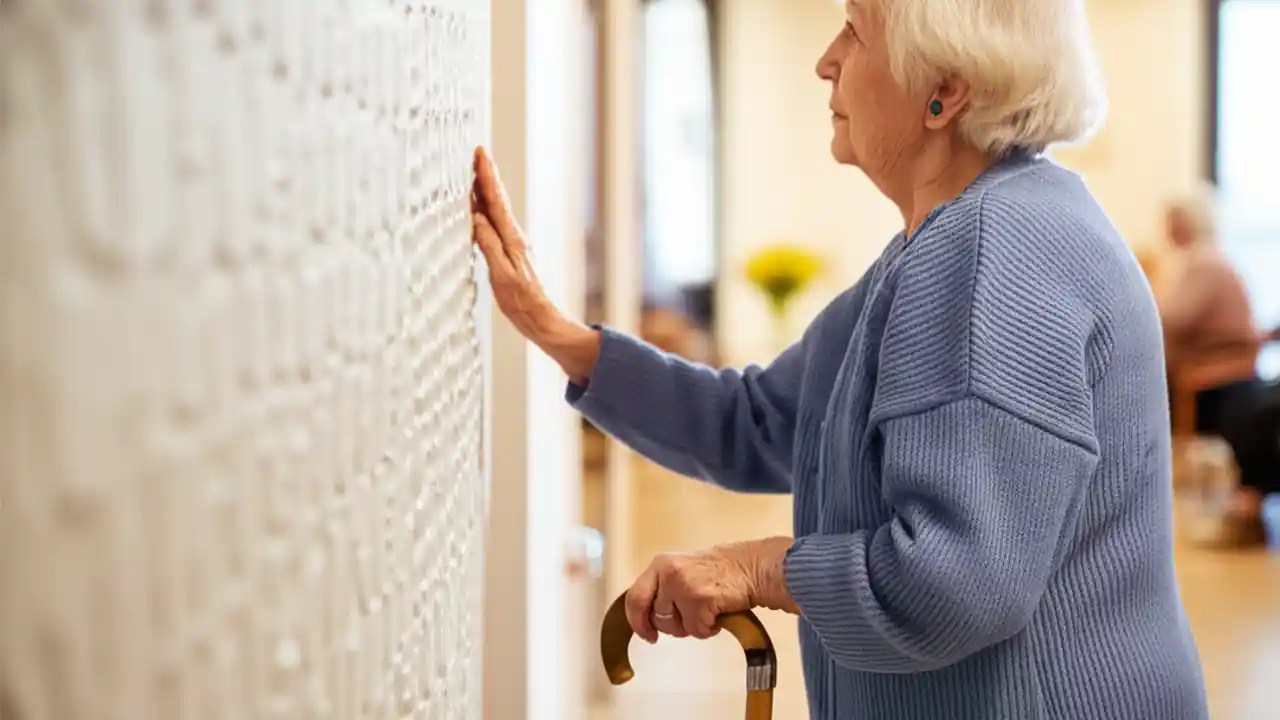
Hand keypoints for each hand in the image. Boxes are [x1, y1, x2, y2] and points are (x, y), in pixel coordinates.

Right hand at [471, 146, 599, 382]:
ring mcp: (513, 245)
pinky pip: (495, 225)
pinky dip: (486, 211)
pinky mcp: (510, 254)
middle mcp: (514, 238)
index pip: (496, 202)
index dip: (487, 178)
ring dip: (486, 191)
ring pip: (496, 211)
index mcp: (512, 241)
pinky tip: (479, 210)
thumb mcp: (501, 276)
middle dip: (486, 177)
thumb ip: (489, 246)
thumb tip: (477, 218)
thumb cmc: (522, 303)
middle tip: (478, 154)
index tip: (481, 155)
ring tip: (475, 174)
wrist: (541, 320)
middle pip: (497, 201)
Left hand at [625, 537, 797, 643]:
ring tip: (707, 611)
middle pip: (657, 617)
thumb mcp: (682, 569)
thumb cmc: (721, 571)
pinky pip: (696, 630)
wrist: (752, 566)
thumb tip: (646, 617)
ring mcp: (683, 586)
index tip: (647, 635)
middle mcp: (668, 573)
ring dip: (693, 627)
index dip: (638, 621)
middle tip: (690, 620)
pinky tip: (718, 614)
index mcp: (660, 564)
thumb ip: (663, 587)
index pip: (635, 598)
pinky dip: (708, 629)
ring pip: (676, 627)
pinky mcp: (700, 599)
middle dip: (673, 627)